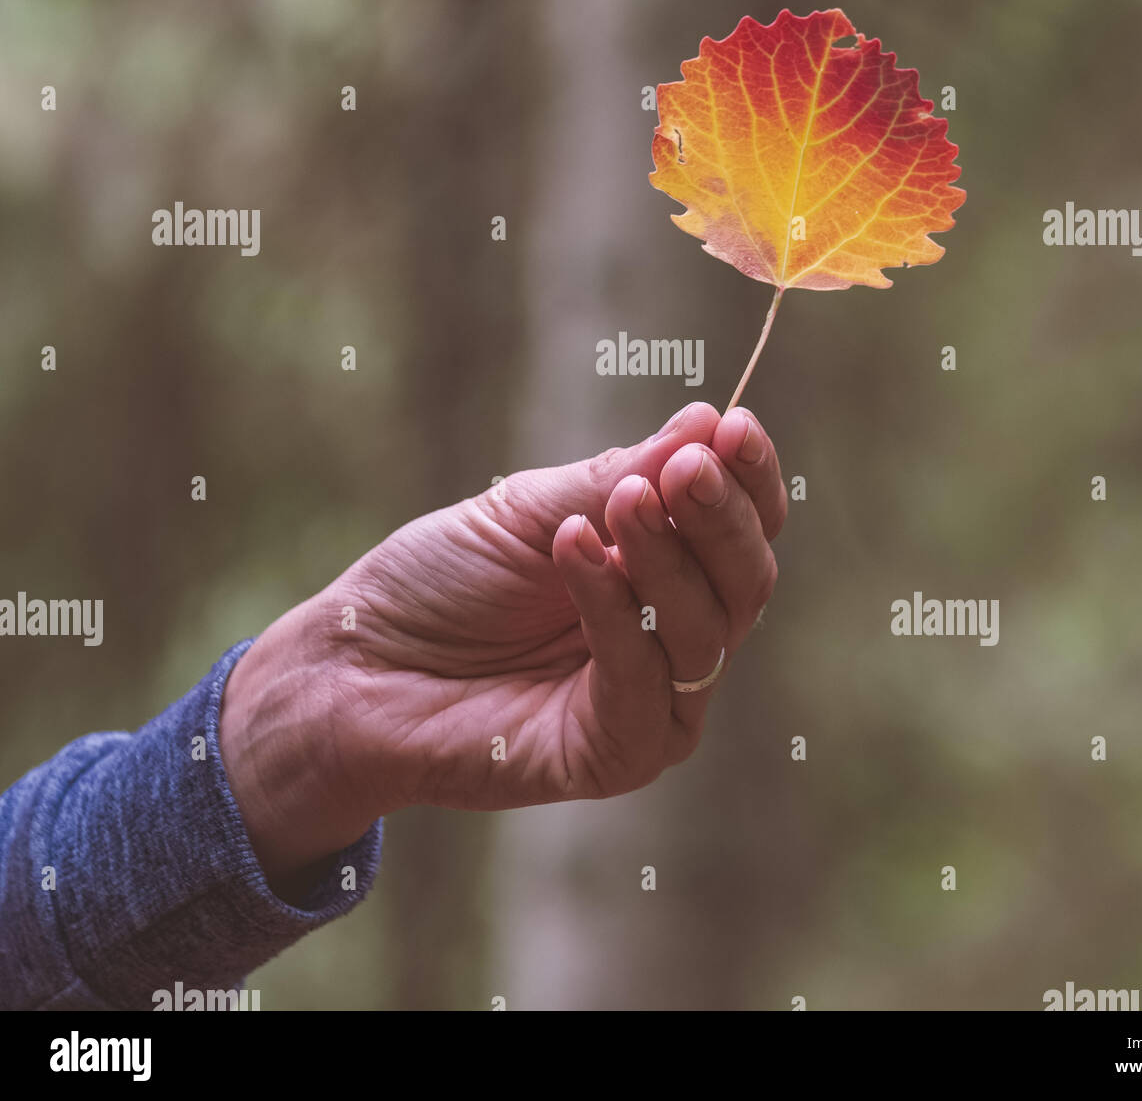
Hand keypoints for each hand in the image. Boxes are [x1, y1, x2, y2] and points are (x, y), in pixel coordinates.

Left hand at [221, 403, 785, 892]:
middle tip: (687, 468)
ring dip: (667, 554)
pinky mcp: (616, 754)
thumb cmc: (443, 581)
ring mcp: (653, 703)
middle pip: (747, 581)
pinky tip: (574, 549)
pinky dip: (614, 608)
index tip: (736, 425)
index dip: (751, 480)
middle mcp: (673, 639)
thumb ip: (622, 475)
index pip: (745, 530)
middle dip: (720, 517)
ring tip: (619, 500)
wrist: (356, 664)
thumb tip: (710, 421)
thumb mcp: (535, 511)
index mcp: (665, 575)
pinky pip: (643, 680)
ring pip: (706, 629)